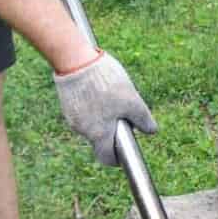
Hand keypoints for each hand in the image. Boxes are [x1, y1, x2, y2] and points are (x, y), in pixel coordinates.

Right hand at [53, 51, 156, 165]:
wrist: (75, 60)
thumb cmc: (106, 82)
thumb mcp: (131, 100)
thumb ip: (142, 119)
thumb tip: (151, 131)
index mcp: (98, 133)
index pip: (106, 158)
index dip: (117, 158)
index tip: (124, 150)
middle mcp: (81, 130)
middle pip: (99, 139)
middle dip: (111, 131)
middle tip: (121, 114)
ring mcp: (71, 117)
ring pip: (91, 124)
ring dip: (101, 116)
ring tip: (108, 94)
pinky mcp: (66, 103)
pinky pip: (82, 111)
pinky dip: (90, 105)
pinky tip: (96, 88)